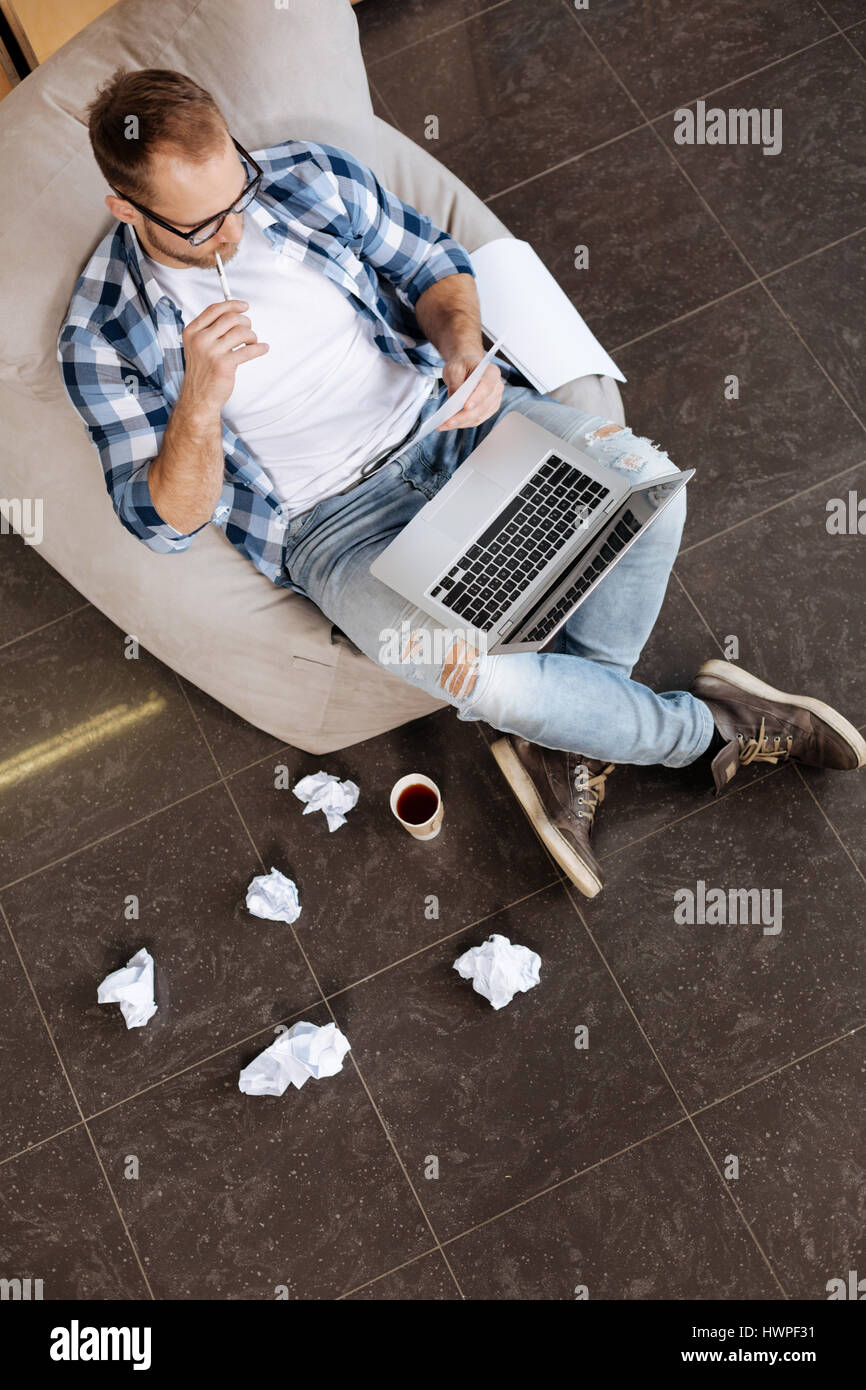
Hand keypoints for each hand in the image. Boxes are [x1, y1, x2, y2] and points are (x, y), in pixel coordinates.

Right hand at [180, 299, 268, 413]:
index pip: (215, 310)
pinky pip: (249, 350)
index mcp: (192, 332)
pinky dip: (260, 348)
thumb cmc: (202, 372)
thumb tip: (233, 314)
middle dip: (245, 322)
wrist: (198, 397)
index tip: (244, 306)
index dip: (232, 304)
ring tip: (252, 342)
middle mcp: (200, 340)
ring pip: (241, 332)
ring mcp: (212, 352)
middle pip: (230, 318)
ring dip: (252, 336)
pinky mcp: (224, 365)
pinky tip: (262, 348)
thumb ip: (210, 329)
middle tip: (249, 330)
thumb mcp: (197, 346)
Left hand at [437, 351, 503, 430]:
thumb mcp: (454, 368)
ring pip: (478, 416)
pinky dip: (462, 423)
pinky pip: (476, 420)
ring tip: (444, 425)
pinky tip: (450, 424)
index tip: (466, 406)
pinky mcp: (488, 411)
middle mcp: (496, 388)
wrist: (468, 366)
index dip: (477, 398)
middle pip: (482, 406)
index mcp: (491, 372)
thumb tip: (454, 403)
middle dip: (463, 416)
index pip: (487, 387)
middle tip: (447, 422)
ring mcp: (494, 401)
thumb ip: (455, 384)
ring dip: (461, 423)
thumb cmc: (463, 365)